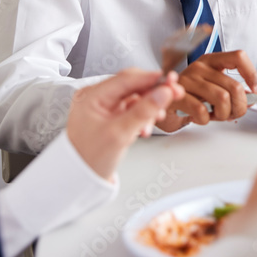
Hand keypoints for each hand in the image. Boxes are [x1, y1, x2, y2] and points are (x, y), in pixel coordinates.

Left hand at [66, 69, 183, 181]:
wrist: (81, 178)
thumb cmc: (90, 158)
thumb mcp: (119, 134)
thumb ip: (143, 111)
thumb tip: (164, 92)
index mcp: (92, 96)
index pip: (127, 78)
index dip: (151, 78)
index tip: (171, 80)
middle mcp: (98, 97)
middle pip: (133, 86)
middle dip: (154, 93)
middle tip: (175, 94)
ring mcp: (105, 106)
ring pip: (136, 97)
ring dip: (149, 107)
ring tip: (156, 120)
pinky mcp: (112, 116)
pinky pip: (133, 108)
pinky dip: (143, 116)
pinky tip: (146, 128)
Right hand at [157, 50, 256, 131]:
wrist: (162, 105)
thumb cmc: (191, 96)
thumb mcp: (214, 89)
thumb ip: (233, 91)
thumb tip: (253, 97)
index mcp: (211, 61)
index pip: (238, 57)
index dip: (251, 74)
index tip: (256, 90)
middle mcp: (200, 66)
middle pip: (234, 86)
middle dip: (238, 107)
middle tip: (232, 114)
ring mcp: (187, 79)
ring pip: (222, 99)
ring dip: (223, 115)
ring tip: (215, 116)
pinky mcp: (176, 95)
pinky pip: (202, 110)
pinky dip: (205, 120)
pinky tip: (200, 118)